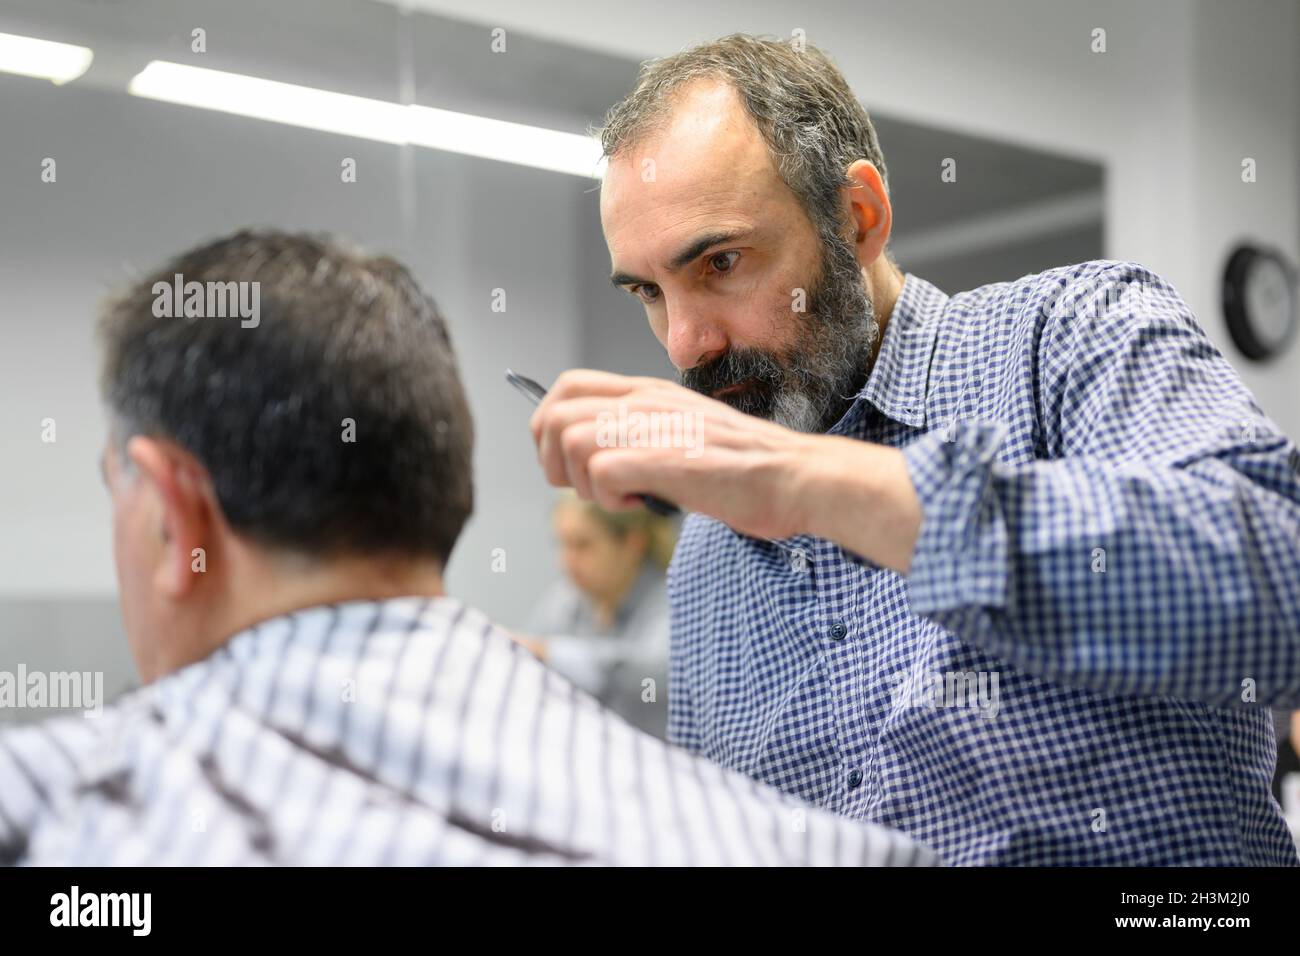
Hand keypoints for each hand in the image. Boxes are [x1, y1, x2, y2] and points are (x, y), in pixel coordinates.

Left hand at [529, 369, 816, 540]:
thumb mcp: (686, 433)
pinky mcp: (665, 459)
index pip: (567, 387)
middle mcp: (646, 402)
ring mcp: (654, 428)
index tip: (567, 463)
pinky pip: (602, 472)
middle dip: (554, 462)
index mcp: (649, 392)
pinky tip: (644, 503)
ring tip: (624, 496)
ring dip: (585, 483)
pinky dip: (611, 499)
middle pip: (555, 416)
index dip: (548, 427)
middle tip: (589, 487)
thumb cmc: (747, 467)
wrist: (796, 476)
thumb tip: (602, 463)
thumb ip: (645, 436)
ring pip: (571, 443)